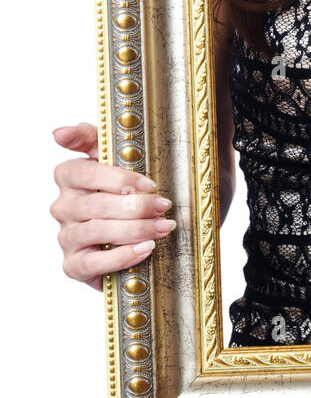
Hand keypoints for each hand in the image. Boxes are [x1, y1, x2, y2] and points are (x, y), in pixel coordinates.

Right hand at [51, 122, 174, 291]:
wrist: (126, 235)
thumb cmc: (121, 191)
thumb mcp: (111, 157)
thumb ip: (87, 137)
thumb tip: (59, 132)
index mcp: (68, 177)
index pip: (83, 173)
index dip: (118, 179)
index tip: (149, 184)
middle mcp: (62, 207)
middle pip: (95, 205)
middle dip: (135, 206)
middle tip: (163, 206)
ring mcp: (66, 237)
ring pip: (96, 231)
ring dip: (135, 229)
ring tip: (162, 227)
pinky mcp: (73, 265)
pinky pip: (93, 263)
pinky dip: (122, 256)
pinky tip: (145, 249)